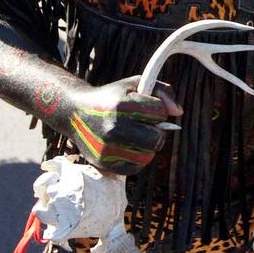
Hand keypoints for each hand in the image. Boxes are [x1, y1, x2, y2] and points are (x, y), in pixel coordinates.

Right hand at [67, 75, 182, 175]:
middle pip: (157, 139)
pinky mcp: (104, 163)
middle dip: (156, 132)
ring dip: (146, 147)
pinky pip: (135, 167)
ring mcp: (108, 147)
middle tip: (145, 126)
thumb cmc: (111, 97)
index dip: (158, 110)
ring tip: (134, 136)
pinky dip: (136, 159)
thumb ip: (162, 92)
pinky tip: (127, 147)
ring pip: (147, 156)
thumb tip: (179, 112)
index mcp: (122, 104)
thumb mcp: (134, 85)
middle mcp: (114, 127)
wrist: (75, 112)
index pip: (160, 113)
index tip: (146, 108)